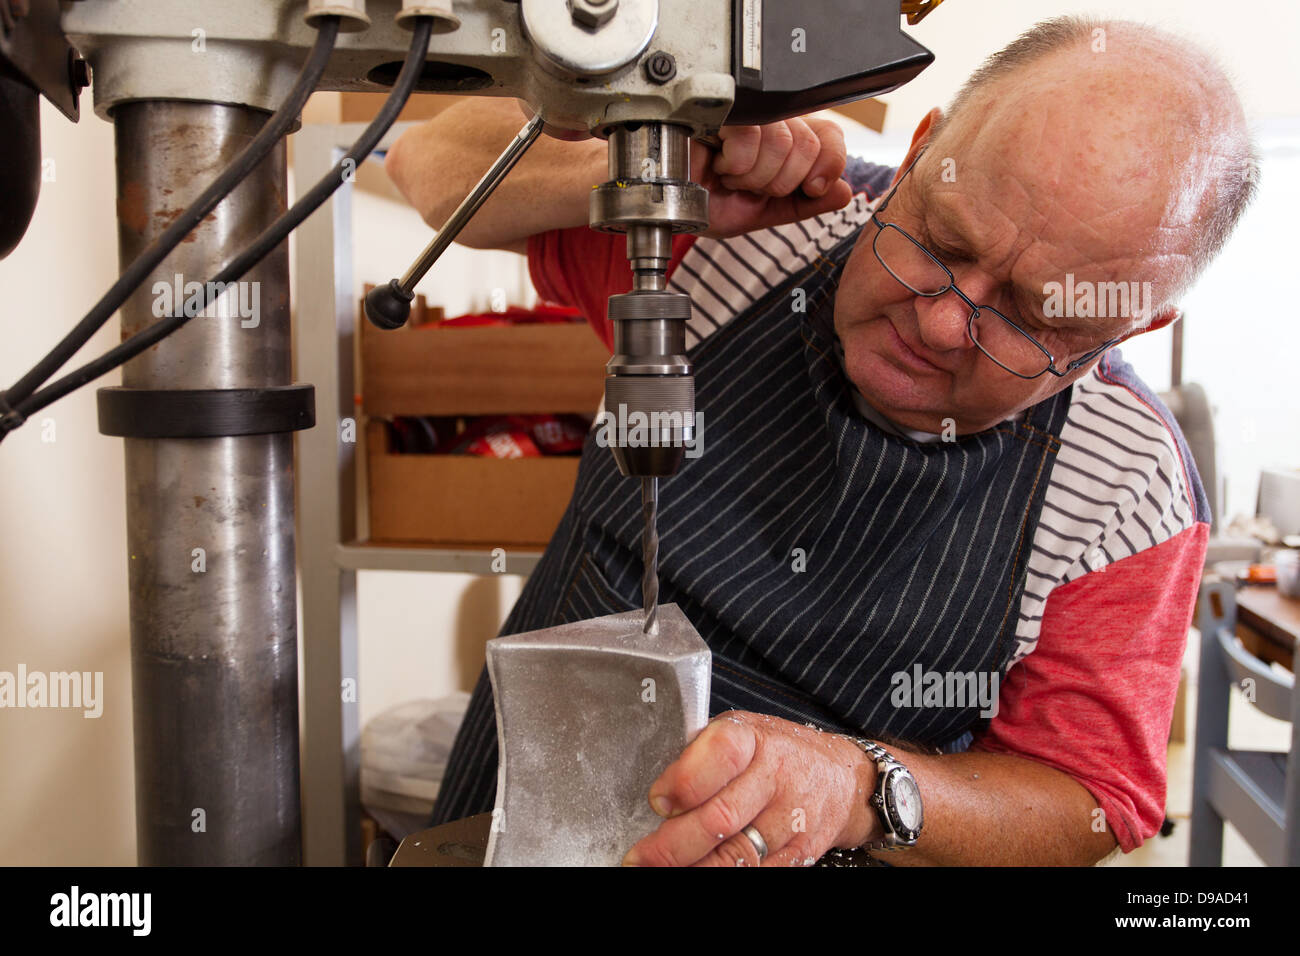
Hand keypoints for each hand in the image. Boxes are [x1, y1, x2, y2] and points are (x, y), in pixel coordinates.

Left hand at [622, 710, 878, 866]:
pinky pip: (755, 874)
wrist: (840, 778)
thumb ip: (701, 754)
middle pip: (720, 818)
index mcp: (755, 739)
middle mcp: (776, 778)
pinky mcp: (798, 855)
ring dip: (691, 869)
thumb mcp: (741, 731)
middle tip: (639, 857)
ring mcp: (790, 821)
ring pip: (735, 857)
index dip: (684, 781)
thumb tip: (658, 790)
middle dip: (672, 845)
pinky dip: (721, 877)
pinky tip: (696, 872)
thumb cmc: (777, 751)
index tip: (657, 801)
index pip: (719, 755)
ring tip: (656, 870)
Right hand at [690, 117, 853, 239]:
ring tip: (730, 176)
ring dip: (753, 175)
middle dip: (779, 181)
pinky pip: (751, 135)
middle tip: (750, 186)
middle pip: (808, 142)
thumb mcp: (765, 212)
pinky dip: (735, 162)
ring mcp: (747, 114)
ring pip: (781, 139)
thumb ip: (806, 203)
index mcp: (787, 139)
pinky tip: (717, 162)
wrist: (669, 207)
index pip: (830, 135)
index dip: (828, 165)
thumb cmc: (706, 205)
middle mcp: (771, 121)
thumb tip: (844, 192)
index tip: (811, 188)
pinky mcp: (722, 110)